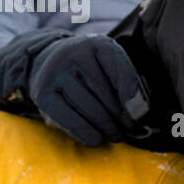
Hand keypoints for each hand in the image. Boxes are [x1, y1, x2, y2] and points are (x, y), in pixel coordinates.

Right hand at [28, 34, 149, 147]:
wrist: (50, 64)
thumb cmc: (94, 71)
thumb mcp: (115, 68)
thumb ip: (132, 86)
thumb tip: (136, 114)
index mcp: (97, 44)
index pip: (118, 67)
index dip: (132, 93)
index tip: (139, 114)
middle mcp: (73, 54)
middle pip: (105, 93)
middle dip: (122, 117)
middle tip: (130, 128)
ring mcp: (54, 74)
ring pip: (90, 109)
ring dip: (108, 128)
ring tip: (116, 134)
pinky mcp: (43, 95)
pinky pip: (69, 120)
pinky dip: (87, 134)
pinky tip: (97, 138)